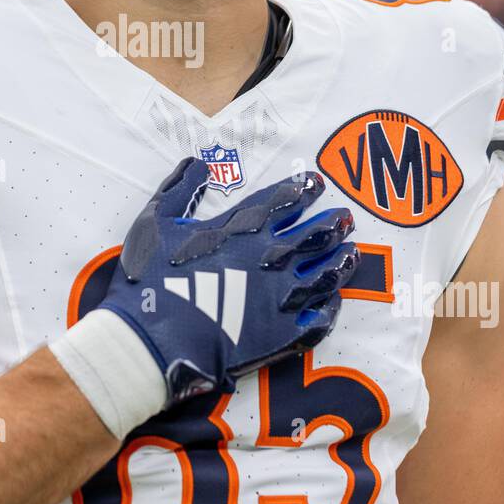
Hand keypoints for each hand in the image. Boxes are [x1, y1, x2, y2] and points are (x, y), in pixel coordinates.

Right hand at [98, 158, 357, 404]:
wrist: (152, 340)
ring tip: (352, 253)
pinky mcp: (282, 335)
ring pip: (326, 274)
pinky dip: (330, 308)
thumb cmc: (151, 279)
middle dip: (334, 222)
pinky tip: (333, 300)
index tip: (316, 183)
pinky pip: (319, 319)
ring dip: (342, 261)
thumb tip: (198, 162)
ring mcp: (281, 298)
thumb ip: (180, 187)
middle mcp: (271, 258)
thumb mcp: (155, 220)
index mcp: (242, 228)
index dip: (304, 188)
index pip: (285, 199)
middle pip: (316, 234)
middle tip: (345, 217)